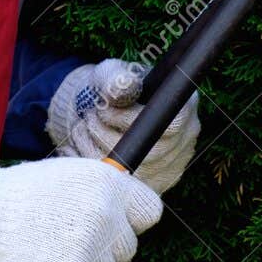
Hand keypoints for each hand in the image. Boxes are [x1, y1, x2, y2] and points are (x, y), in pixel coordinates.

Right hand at [0, 154, 163, 261]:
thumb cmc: (17, 196)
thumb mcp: (65, 176)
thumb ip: (100, 192)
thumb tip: (125, 209)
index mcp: (106, 184)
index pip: (149, 212)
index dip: (130, 219)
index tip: (115, 223)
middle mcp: (105, 215)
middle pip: (127, 247)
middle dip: (103, 247)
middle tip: (65, 237)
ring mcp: (90, 249)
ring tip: (48, 249)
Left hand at [48, 57, 199, 194]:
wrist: (101, 113)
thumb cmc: (111, 90)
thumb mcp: (111, 75)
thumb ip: (117, 79)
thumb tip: (124, 87)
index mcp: (184, 109)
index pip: (170, 124)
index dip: (130, 120)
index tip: (103, 111)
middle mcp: (184, 142)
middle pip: (152, 152)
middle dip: (107, 136)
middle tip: (87, 119)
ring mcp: (170, 168)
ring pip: (134, 171)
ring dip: (96, 150)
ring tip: (81, 130)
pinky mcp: (150, 186)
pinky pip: (120, 186)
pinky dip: (93, 167)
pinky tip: (77, 150)